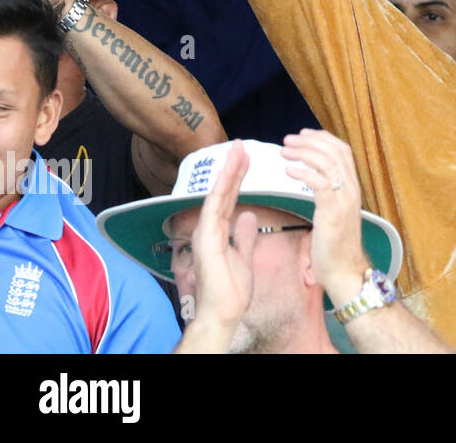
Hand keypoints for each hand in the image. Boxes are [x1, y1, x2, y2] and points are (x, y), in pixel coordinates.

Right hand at [187, 140, 256, 339]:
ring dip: (227, 172)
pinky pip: (214, 210)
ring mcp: (206, 233)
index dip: (237, 177)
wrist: (223, 311)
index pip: (230, 198)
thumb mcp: (244, 256)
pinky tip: (227, 175)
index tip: (246, 157)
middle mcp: (210, 228)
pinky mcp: (206, 240)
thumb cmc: (231, 289)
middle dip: (232, 167)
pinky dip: (221, 191)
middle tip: (241, 143)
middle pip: (223, 192)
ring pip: (217, 195)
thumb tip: (249, 215)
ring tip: (237, 150)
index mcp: (219, 231)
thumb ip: (244, 235)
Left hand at [280, 129, 368, 306]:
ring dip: (304, 152)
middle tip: (288, 140)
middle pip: (335, 151)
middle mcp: (351, 189)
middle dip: (310, 141)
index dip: (323, 139)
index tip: (303, 134)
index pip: (342, 151)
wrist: (343, 271)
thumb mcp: (334, 214)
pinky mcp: (333, 211)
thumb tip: (315, 180)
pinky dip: (303, 172)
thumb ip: (329, 195)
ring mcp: (344, 199)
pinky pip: (320, 182)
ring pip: (328, 162)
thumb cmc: (334, 246)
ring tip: (284, 151)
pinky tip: (288, 171)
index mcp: (351, 188)